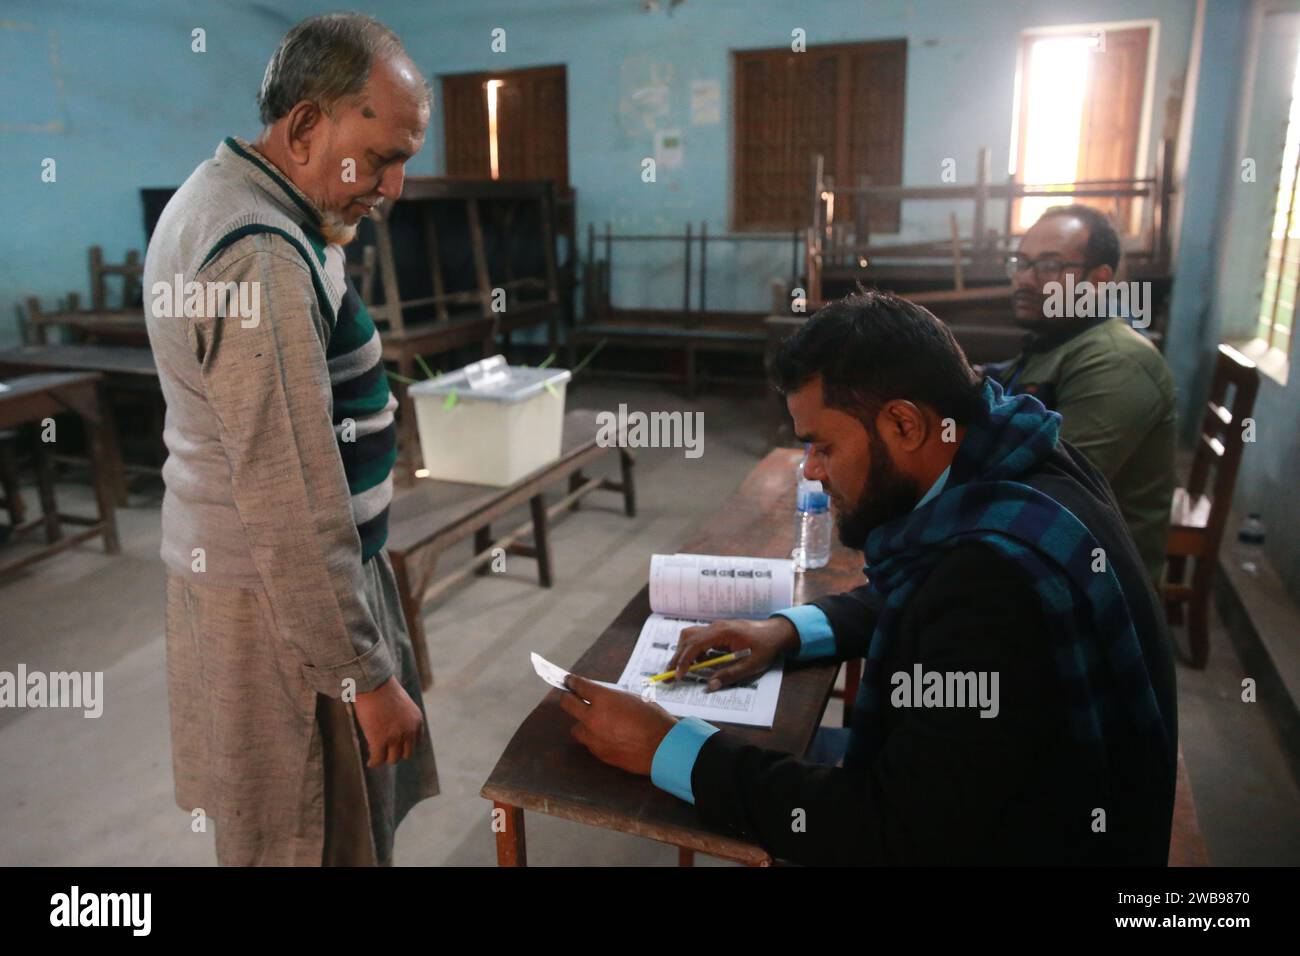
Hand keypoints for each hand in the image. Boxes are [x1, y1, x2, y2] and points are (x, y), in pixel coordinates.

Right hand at [353, 676, 423, 767]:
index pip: (415, 742)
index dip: (404, 745)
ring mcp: (395, 737)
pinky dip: (373, 762)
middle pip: (406, 753)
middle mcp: (409, 731)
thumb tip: (391, 730)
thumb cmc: (383, 689)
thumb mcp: (401, 704)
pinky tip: (370, 762)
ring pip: (392, 758)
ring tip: (376, 755)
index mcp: (417, 721)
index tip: (396, 745)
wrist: (373, 683)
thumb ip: (402, 718)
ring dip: (384, 757)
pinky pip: (378, 759)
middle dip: (395, 753)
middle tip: (384, 750)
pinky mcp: (380, 740)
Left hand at [561, 675, 675, 775]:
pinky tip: (606, 736)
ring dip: (581, 722)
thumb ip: (612, 698)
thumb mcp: (633, 698)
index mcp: (604, 700)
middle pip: (568, 704)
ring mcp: (594, 737)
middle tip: (568, 695)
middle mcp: (593, 717)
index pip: (580, 687)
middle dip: (567, 697)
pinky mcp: (598, 753)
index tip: (568, 681)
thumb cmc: (653, 719)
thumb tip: (601, 698)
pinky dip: (593, 737)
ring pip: (576, 727)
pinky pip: (589, 742)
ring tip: (593, 721)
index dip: (572, 682)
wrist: (662, 747)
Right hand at [670, 616, 798, 690]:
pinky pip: (699, 638)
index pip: (695, 644)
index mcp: (723, 632)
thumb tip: (711, 685)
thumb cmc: (765, 647)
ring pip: (690, 636)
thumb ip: (730, 675)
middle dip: (677, 657)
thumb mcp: (751, 665)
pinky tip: (701, 663)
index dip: (684, 660)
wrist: (775, 632)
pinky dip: (694, 650)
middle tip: (669, 675)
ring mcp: (716, 627)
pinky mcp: (718, 631)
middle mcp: (716, 627)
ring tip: (683, 670)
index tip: (678, 675)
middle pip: (688, 638)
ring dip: (684, 652)